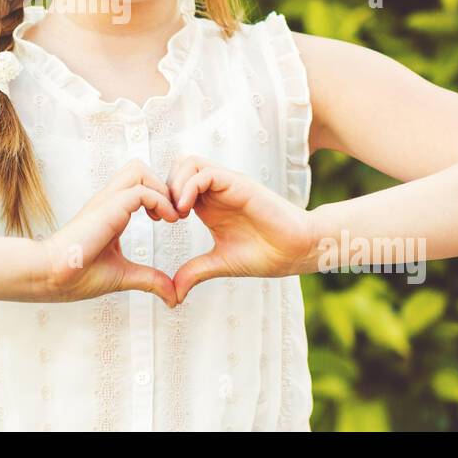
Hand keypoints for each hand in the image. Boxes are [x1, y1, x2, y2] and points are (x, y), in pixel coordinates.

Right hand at [38, 159, 181, 307]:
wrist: (50, 276)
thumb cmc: (77, 275)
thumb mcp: (124, 276)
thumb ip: (149, 280)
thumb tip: (173, 296)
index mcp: (111, 212)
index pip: (138, 184)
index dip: (160, 195)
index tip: (171, 219)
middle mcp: (109, 201)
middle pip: (138, 168)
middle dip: (163, 185)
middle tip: (173, 212)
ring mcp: (107, 202)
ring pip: (138, 170)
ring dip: (161, 188)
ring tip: (169, 214)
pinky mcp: (108, 209)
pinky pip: (140, 190)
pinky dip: (159, 200)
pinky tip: (165, 220)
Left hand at [167, 155, 316, 303]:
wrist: (298, 251)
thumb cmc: (266, 254)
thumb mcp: (220, 263)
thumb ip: (195, 272)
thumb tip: (173, 294)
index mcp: (208, 205)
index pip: (175, 183)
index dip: (161, 198)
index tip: (159, 222)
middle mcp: (216, 190)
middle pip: (177, 167)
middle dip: (163, 188)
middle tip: (164, 216)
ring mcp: (227, 185)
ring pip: (188, 162)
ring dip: (174, 184)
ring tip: (176, 213)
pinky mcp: (239, 184)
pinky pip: (206, 172)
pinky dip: (189, 186)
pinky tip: (187, 211)